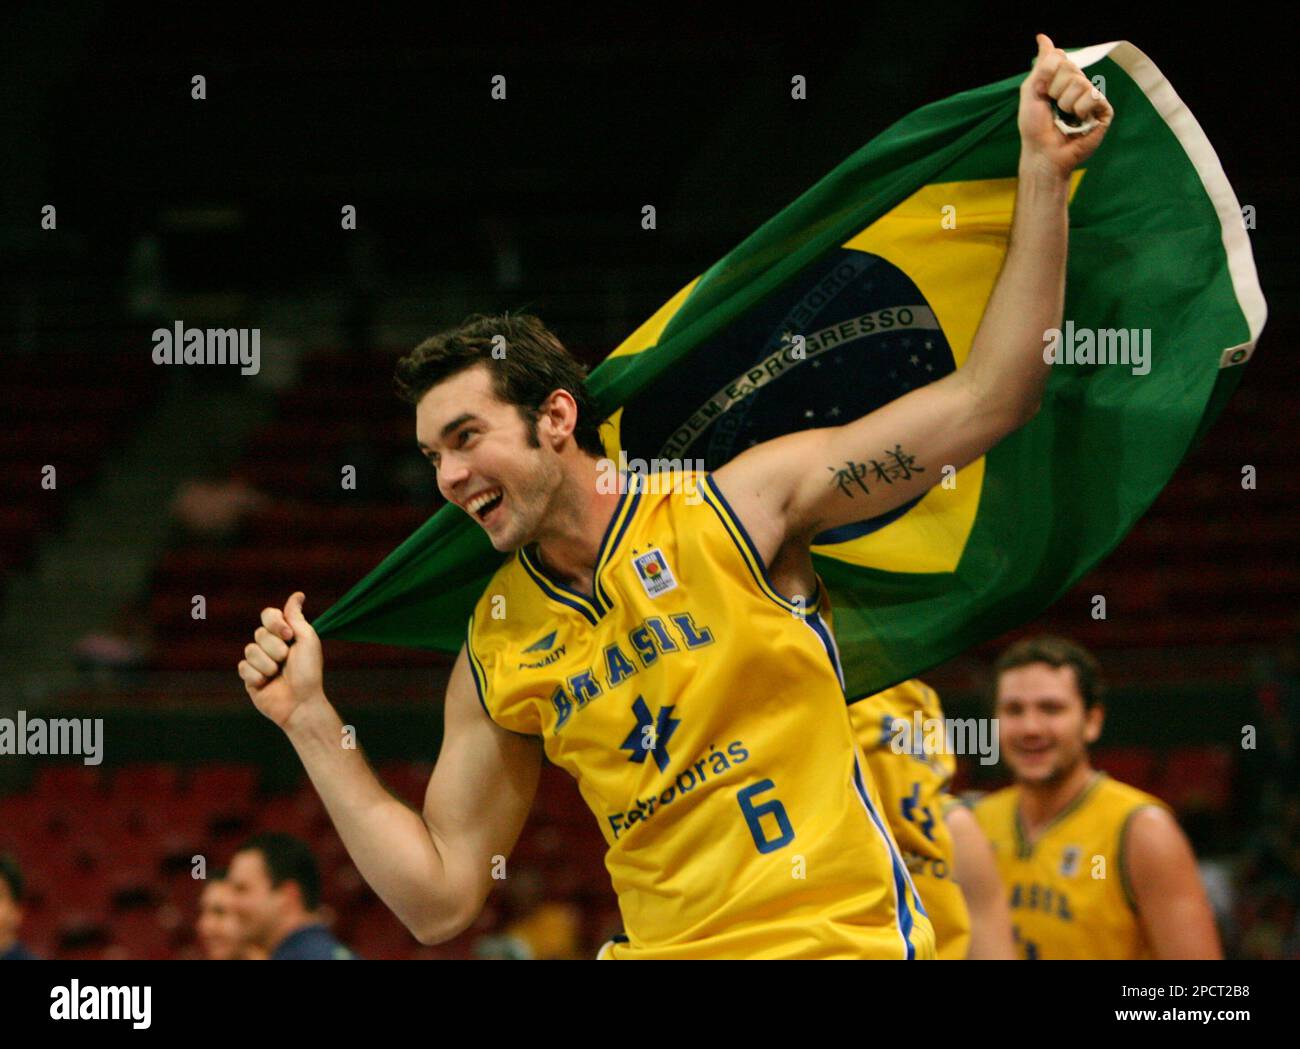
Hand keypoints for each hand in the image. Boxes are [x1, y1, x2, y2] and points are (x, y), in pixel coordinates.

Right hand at [238, 591, 325, 728]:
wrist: (300, 702)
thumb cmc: (308, 671)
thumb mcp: (307, 640)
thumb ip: (296, 617)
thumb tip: (298, 595)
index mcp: (285, 635)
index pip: (268, 615)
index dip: (275, 623)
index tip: (288, 635)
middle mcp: (270, 646)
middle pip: (259, 633)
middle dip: (275, 648)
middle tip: (286, 660)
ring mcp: (258, 661)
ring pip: (250, 650)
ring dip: (267, 664)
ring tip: (278, 674)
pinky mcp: (249, 677)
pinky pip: (243, 667)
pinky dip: (257, 675)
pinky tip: (266, 684)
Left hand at [1018, 33, 1113, 179]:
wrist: (1043, 153)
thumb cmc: (1035, 128)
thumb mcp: (1032, 91)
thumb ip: (1041, 65)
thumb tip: (1043, 38)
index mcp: (1063, 80)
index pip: (1061, 59)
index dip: (1048, 77)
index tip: (1043, 94)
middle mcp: (1080, 86)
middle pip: (1071, 69)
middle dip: (1055, 91)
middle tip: (1054, 109)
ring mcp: (1093, 98)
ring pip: (1081, 83)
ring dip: (1066, 103)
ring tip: (1066, 117)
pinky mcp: (1104, 111)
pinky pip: (1093, 96)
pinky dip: (1081, 110)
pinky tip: (1079, 121)